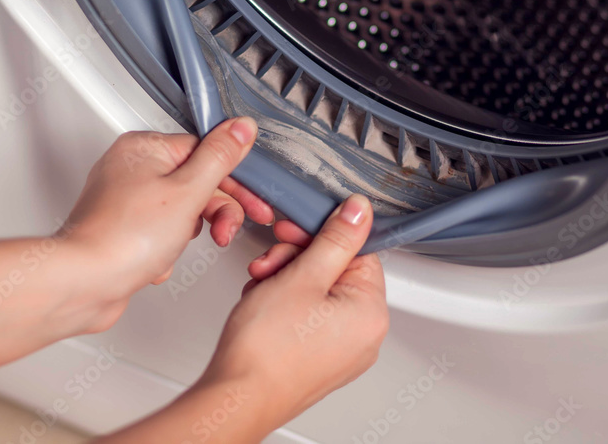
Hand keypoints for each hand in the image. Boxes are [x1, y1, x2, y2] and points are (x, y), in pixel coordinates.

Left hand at [60, 118, 274, 311]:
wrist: (84, 283)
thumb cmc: (125, 237)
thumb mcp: (189, 191)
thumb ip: (220, 157)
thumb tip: (241, 127)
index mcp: (145, 147)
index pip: (206, 153)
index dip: (233, 183)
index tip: (252, 204)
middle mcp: (130, 168)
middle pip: (194, 183)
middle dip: (212, 214)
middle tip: (224, 232)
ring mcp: (123, 200)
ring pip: (179, 213)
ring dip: (184, 237)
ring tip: (174, 251)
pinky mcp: (120, 230)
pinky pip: (159, 235)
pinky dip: (163, 252)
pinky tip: (153, 262)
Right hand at [200, 195, 388, 431]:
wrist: (237, 395)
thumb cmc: (267, 349)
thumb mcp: (303, 275)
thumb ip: (335, 239)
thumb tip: (359, 212)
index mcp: (371, 313)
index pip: (358, 252)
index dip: (320, 236)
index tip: (294, 230)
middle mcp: (363, 336)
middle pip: (335, 271)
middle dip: (296, 260)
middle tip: (271, 263)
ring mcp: (340, 351)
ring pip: (316, 292)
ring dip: (284, 279)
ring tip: (260, 287)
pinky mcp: (317, 358)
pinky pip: (307, 316)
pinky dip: (283, 303)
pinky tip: (261, 304)